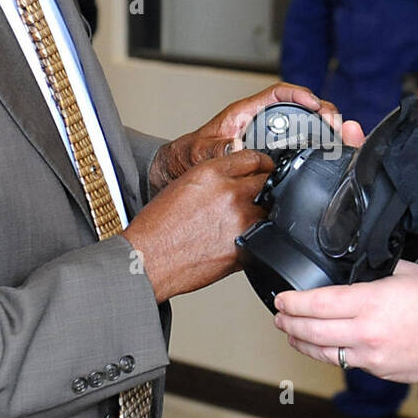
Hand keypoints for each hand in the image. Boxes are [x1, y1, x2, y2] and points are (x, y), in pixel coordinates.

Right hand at [124, 149, 272, 302]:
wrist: (147, 259)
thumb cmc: (157, 227)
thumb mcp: (183, 186)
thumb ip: (214, 178)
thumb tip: (235, 178)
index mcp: (212, 173)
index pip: (253, 158)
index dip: (262, 164)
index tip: (265, 168)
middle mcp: (229, 193)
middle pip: (268, 182)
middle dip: (267, 187)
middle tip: (262, 194)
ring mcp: (239, 221)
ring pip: (270, 211)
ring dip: (263, 214)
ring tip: (245, 221)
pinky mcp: (243, 248)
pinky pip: (262, 237)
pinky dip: (255, 237)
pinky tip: (237, 239)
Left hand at [149, 82, 363, 190]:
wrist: (183, 168)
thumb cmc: (190, 155)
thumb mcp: (202, 152)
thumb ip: (218, 149)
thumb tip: (235, 147)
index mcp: (246, 113)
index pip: (278, 94)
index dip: (300, 95)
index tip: (316, 105)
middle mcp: (260, 121)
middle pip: (298, 109)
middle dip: (321, 113)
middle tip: (337, 125)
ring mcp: (267, 136)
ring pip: (302, 126)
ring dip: (322, 129)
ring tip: (340, 138)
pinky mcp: (270, 151)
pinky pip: (297, 144)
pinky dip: (314, 146)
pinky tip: (325, 155)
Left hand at [272, 260, 417, 383]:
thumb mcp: (406, 272)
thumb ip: (375, 272)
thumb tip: (354, 272)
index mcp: (371, 301)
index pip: (317, 304)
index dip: (292, 302)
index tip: (281, 299)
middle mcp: (366, 332)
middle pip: (312, 330)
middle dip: (289, 323)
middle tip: (279, 317)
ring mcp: (372, 356)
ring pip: (324, 352)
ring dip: (302, 342)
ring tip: (291, 334)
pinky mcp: (380, 372)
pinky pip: (348, 363)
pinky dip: (330, 354)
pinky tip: (324, 347)